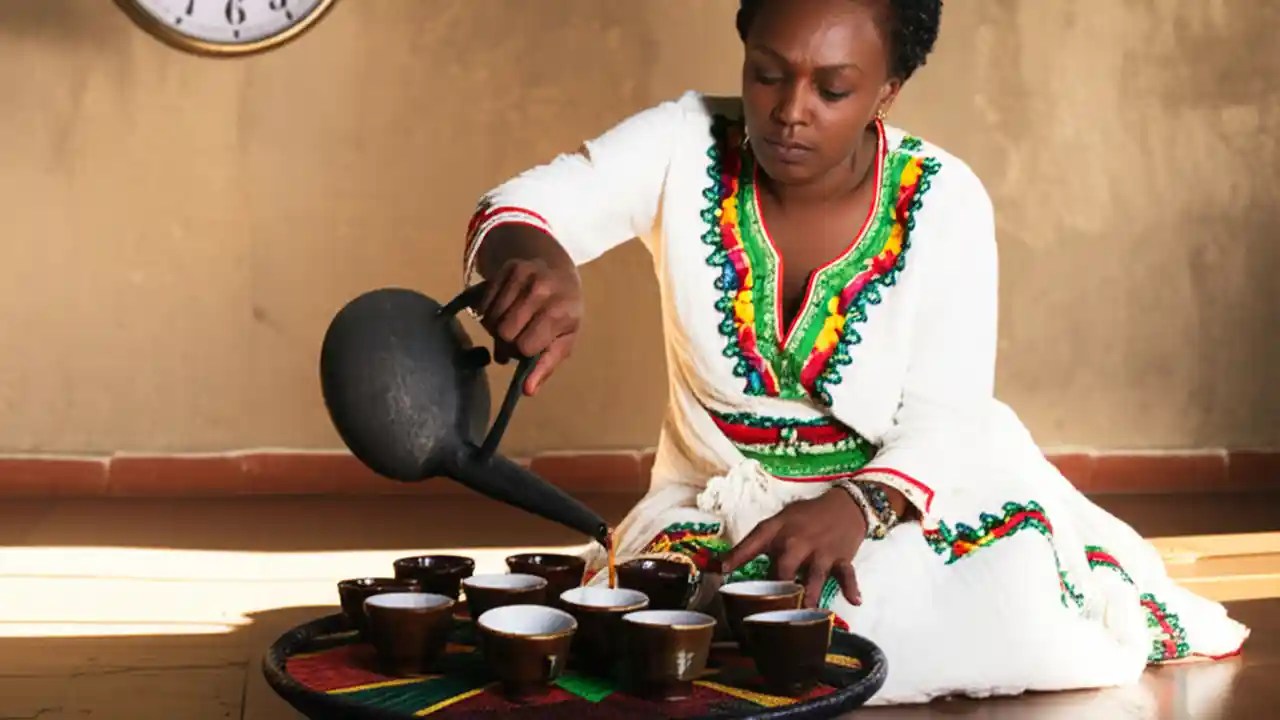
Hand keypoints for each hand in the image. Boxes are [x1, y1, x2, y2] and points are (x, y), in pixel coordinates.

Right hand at [475, 258, 582, 394]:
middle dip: (506, 342)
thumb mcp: (564, 341)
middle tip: (515, 338)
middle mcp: (541, 290)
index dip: (521, 352)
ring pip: (491, 318)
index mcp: (559, 312)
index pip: (525, 345)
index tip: (526, 349)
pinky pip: (484, 303)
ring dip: (495, 329)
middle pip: (504, 332)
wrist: (560, 272)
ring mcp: (523, 276)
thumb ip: (545, 367)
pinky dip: (488, 313)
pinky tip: (502, 312)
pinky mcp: (507, 268)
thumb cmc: (564, 313)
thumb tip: (526, 391)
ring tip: (509, 325)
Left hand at [719, 490, 865, 607]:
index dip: (735, 557)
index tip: (720, 571)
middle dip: (776, 593)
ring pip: (813, 577)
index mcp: (777, 531)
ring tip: (802, 614)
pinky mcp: (842, 558)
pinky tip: (854, 600)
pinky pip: (847, 574)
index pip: (752, 544)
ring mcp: (821, 551)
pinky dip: (851, 587)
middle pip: (783, 570)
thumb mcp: (777, 524)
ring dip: (808, 597)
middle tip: (766, 614)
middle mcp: (797, 542)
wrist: (843, 505)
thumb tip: (721, 566)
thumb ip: (754, 545)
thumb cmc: (804, 518)